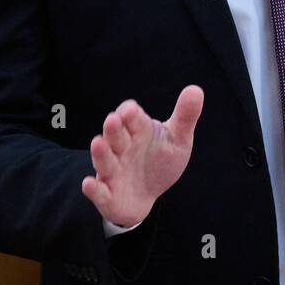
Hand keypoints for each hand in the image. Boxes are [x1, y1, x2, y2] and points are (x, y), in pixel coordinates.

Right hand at [81, 87, 204, 228]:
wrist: (147, 195)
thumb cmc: (160, 161)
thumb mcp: (178, 140)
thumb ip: (185, 117)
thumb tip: (196, 90)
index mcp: (138, 131)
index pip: (131, 117)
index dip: (130, 113)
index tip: (130, 110)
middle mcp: (121, 148)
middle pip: (115, 136)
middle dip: (114, 129)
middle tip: (113, 120)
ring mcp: (112, 171)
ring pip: (104, 160)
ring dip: (101, 152)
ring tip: (98, 143)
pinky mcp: (107, 194)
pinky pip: (98, 191)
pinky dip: (93, 189)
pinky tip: (88, 184)